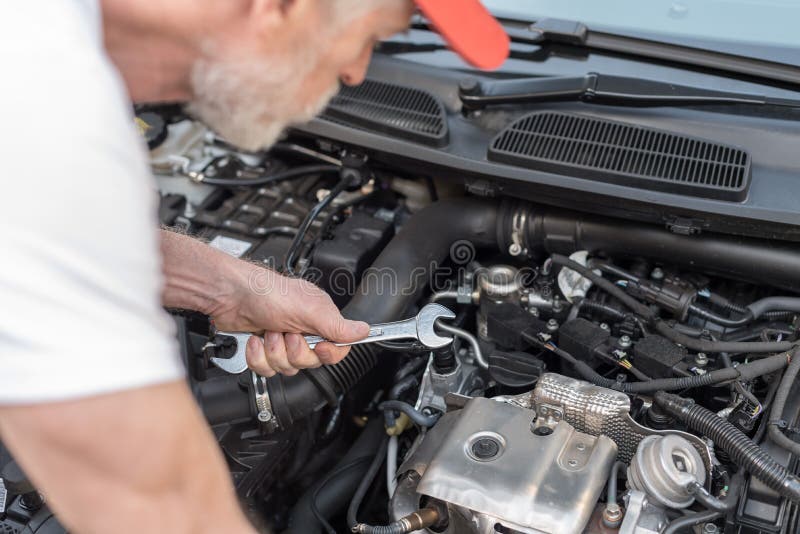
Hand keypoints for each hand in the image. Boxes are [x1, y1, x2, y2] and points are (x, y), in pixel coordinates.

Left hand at [210, 266, 368, 375]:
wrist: (230, 296)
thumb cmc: (267, 293)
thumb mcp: (308, 309)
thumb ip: (337, 325)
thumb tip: (364, 330)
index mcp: (320, 319)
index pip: (337, 348)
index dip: (328, 352)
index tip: (318, 345)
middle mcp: (304, 330)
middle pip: (311, 362)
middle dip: (294, 352)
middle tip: (288, 333)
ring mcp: (283, 341)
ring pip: (288, 368)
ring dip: (274, 353)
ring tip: (269, 333)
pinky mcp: (264, 349)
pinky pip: (267, 369)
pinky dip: (258, 356)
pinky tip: (256, 340)